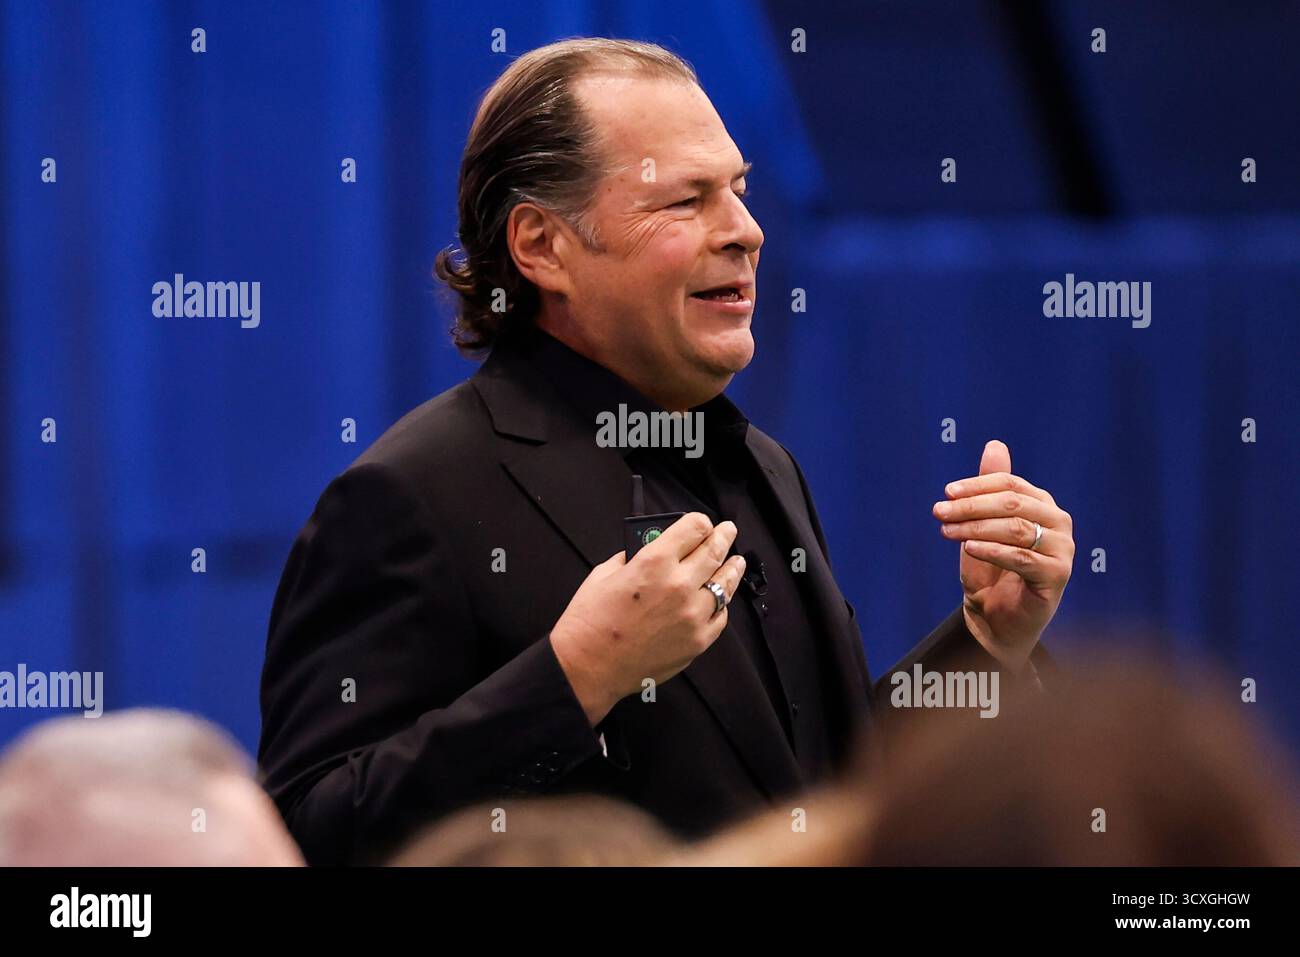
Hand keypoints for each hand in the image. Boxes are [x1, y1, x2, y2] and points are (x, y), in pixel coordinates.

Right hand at [549, 513, 746, 725]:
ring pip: (725, 583)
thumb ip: (632, 556)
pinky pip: (720, 616)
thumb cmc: (590, 622)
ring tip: (736, 562)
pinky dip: (721, 604)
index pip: (693, 528)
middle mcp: (678, 584)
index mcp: (654, 561)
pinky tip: (720, 599)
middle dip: (723, 537)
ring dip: (732, 568)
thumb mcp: (604, 573)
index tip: (703, 524)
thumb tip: (648, 550)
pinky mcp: (697, 641)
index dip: (700, 522)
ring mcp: (692, 614)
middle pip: (714, 551)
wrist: (588, 667)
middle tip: (728, 531)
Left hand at [931, 440, 1073, 670]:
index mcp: (1042, 504)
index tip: (946, 493)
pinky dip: (992, 550)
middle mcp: (1058, 523)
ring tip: (947, 531)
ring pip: (1016, 529)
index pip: (1010, 484)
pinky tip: (968, 547)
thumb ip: (988, 490)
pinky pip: (1022, 558)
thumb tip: (994, 444)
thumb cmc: (989, 571)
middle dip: (971, 506)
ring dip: (975, 527)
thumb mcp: (981, 526)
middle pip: (1012, 503)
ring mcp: (1062, 550)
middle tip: (939, 511)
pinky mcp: (1057, 576)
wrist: (996, 621)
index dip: (976, 485)